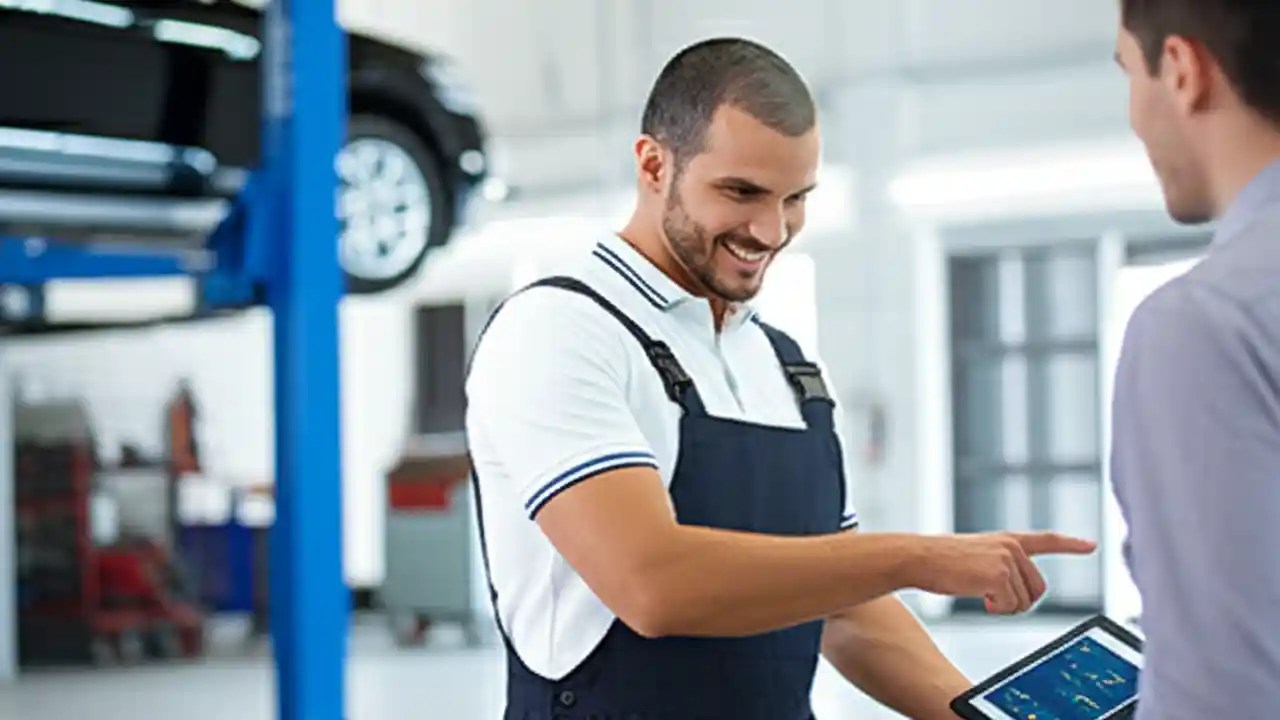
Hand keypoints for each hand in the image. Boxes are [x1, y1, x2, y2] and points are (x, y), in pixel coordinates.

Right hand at [910, 532, 1096, 613]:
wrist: (919, 558)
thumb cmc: (941, 561)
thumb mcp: (976, 555)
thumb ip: (1001, 567)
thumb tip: (1016, 595)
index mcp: (1006, 540)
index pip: (1045, 540)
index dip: (1070, 544)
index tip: (1090, 544)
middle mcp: (1011, 547)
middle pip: (1038, 588)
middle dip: (1020, 601)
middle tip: (994, 600)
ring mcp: (1006, 560)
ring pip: (1025, 601)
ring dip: (1005, 606)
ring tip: (981, 595)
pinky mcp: (999, 575)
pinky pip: (1010, 605)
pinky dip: (995, 608)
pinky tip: (979, 598)